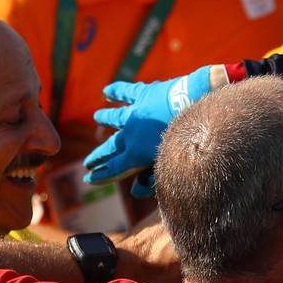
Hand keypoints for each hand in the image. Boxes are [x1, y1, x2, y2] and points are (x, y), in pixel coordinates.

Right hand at [85, 66, 212, 197]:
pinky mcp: (144, 95)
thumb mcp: (168, 168)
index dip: (101, 175)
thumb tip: (135, 191)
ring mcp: (135, 114)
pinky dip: (115, 91)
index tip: (89, 178)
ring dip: (105, 117)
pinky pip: (125, 92)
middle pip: (110, 147)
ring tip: (97, 117)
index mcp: (135, 155)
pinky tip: (107, 92)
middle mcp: (130, 135)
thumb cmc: (187, 145)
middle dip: (98, 156)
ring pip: (114, 117)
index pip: (114, 168)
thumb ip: (151, 180)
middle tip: (88, 162)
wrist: (194, 112)